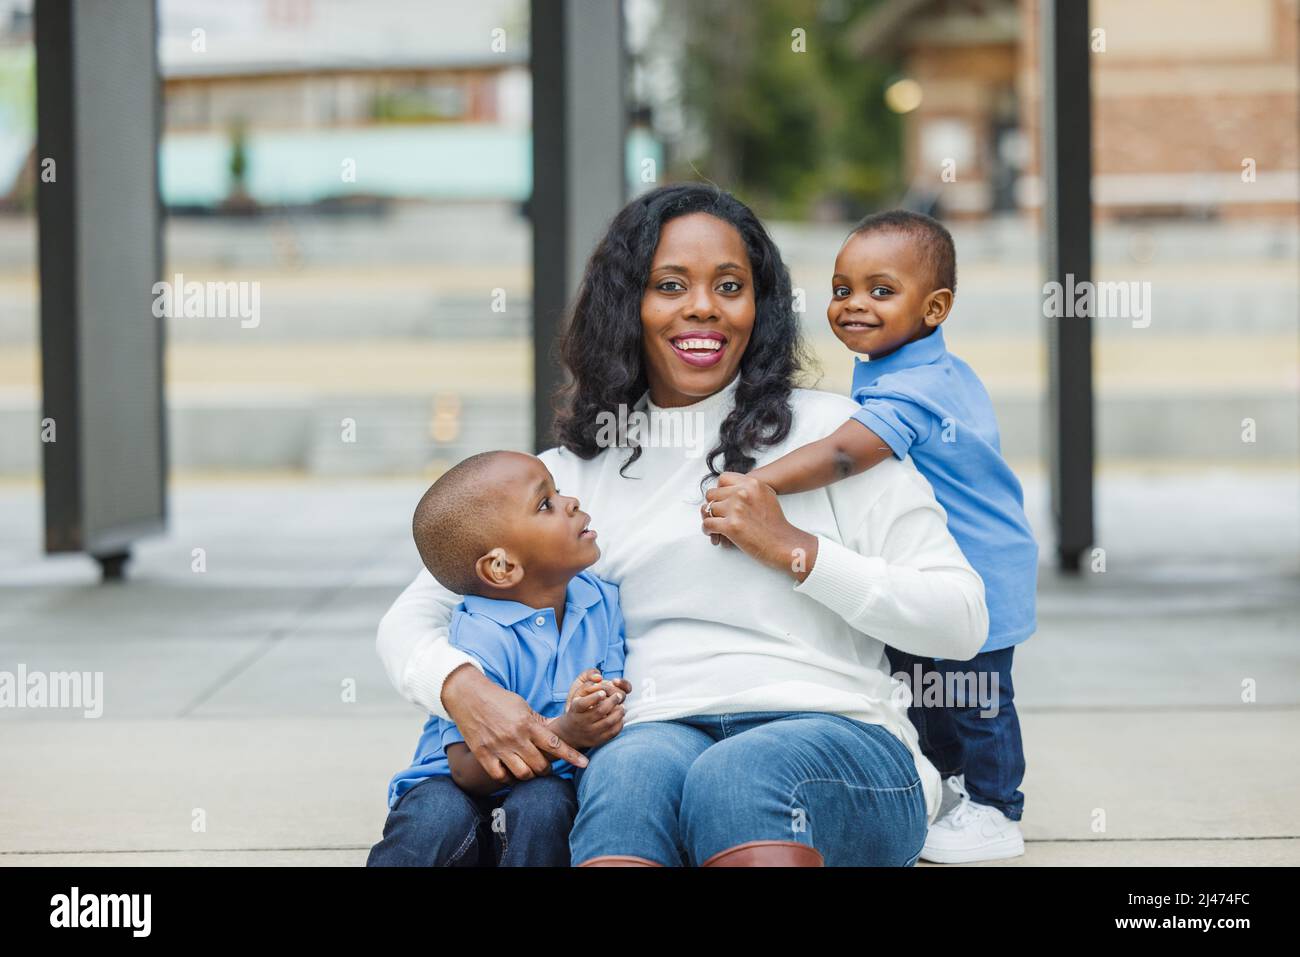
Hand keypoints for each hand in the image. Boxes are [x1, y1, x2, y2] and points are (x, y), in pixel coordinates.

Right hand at [441, 664, 587, 784]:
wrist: (469, 697)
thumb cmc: (499, 700)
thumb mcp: (523, 706)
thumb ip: (539, 722)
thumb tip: (557, 731)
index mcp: (527, 723)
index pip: (554, 743)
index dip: (571, 755)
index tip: (585, 763)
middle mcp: (515, 737)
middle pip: (540, 765)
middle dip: (547, 769)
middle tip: (546, 767)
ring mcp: (498, 748)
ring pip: (523, 774)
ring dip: (530, 776)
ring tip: (530, 771)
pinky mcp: (483, 755)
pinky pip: (501, 777)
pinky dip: (509, 778)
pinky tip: (511, 773)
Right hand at [554, 669, 629, 748]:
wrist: (568, 734)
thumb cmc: (576, 710)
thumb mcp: (576, 695)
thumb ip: (587, 682)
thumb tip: (599, 677)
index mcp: (575, 709)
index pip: (583, 703)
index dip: (594, 697)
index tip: (603, 692)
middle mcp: (581, 721)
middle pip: (599, 711)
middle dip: (612, 701)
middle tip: (618, 696)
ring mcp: (590, 732)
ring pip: (608, 722)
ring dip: (618, 712)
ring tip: (622, 706)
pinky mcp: (597, 741)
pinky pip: (612, 732)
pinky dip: (619, 723)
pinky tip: (620, 717)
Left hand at [701, 471, 818, 579]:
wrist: (783, 544)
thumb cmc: (775, 524)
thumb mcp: (766, 496)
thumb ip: (748, 490)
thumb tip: (726, 492)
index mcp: (752, 483)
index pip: (723, 478)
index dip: (720, 490)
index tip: (722, 500)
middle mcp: (743, 493)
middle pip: (712, 494)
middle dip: (713, 505)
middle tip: (717, 515)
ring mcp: (736, 509)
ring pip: (708, 509)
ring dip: (709, 518)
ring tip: (715, 526)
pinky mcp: (731, 526)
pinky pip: (707, 523)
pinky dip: (707, 530)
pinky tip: (713, 533)